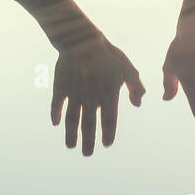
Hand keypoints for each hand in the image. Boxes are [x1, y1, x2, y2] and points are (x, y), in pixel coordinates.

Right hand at [16, 0, 144, 154]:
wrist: (82, 40)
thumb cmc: (108, 54)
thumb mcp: (128, 68)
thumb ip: (135, 87)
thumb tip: (138, 104)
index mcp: (108, 95)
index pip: (109, 121)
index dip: (108, 134)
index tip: (106, 144)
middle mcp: (90, 98)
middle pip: (89, 125)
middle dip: (88, 141)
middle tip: (87, 154)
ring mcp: (74, 94)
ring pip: (72, 119)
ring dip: (71, 134)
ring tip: (70, 146)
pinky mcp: (61, 87)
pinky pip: (57, 104)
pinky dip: (56, 114)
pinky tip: (56, 123)